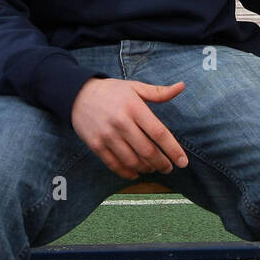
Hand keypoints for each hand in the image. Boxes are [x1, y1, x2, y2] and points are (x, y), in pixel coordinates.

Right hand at [70, 78, 188, 180]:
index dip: (173, 150)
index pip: (159, 133)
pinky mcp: (95, 145)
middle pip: (147, 151)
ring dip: (146, 169)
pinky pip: (114, 165)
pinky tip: (136, 173)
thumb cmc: (111, 91)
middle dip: (162, 163)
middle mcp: (121, 122)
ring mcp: (107, 135)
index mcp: (134, 107)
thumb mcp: (134, 87)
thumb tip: (181, 87)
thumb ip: (158, 92)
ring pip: (132, 161)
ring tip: (153, 168)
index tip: (183, 161)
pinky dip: (127, 173)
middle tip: (168, 168)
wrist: (77, 95)